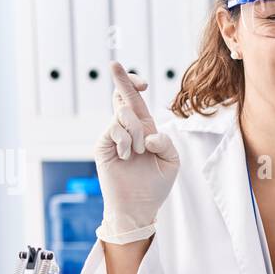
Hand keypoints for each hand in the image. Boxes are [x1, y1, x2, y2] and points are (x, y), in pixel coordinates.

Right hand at [94, 62, 179, 243]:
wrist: (138, 207)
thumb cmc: (155, 186)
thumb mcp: (171, 162)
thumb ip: (166, 143)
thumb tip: (149, 134)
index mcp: (144, 130)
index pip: (136, 101)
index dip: (134, 85)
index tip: (141, 81)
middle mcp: (127, 130)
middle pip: (122, 97)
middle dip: (122, 79)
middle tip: (115, 66)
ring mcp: (113, 137)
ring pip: (122, 114)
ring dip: (135, 131)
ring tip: (139, 152)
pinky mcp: (103, 145)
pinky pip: (113, 129)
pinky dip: (125, 141)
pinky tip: (126, 156)